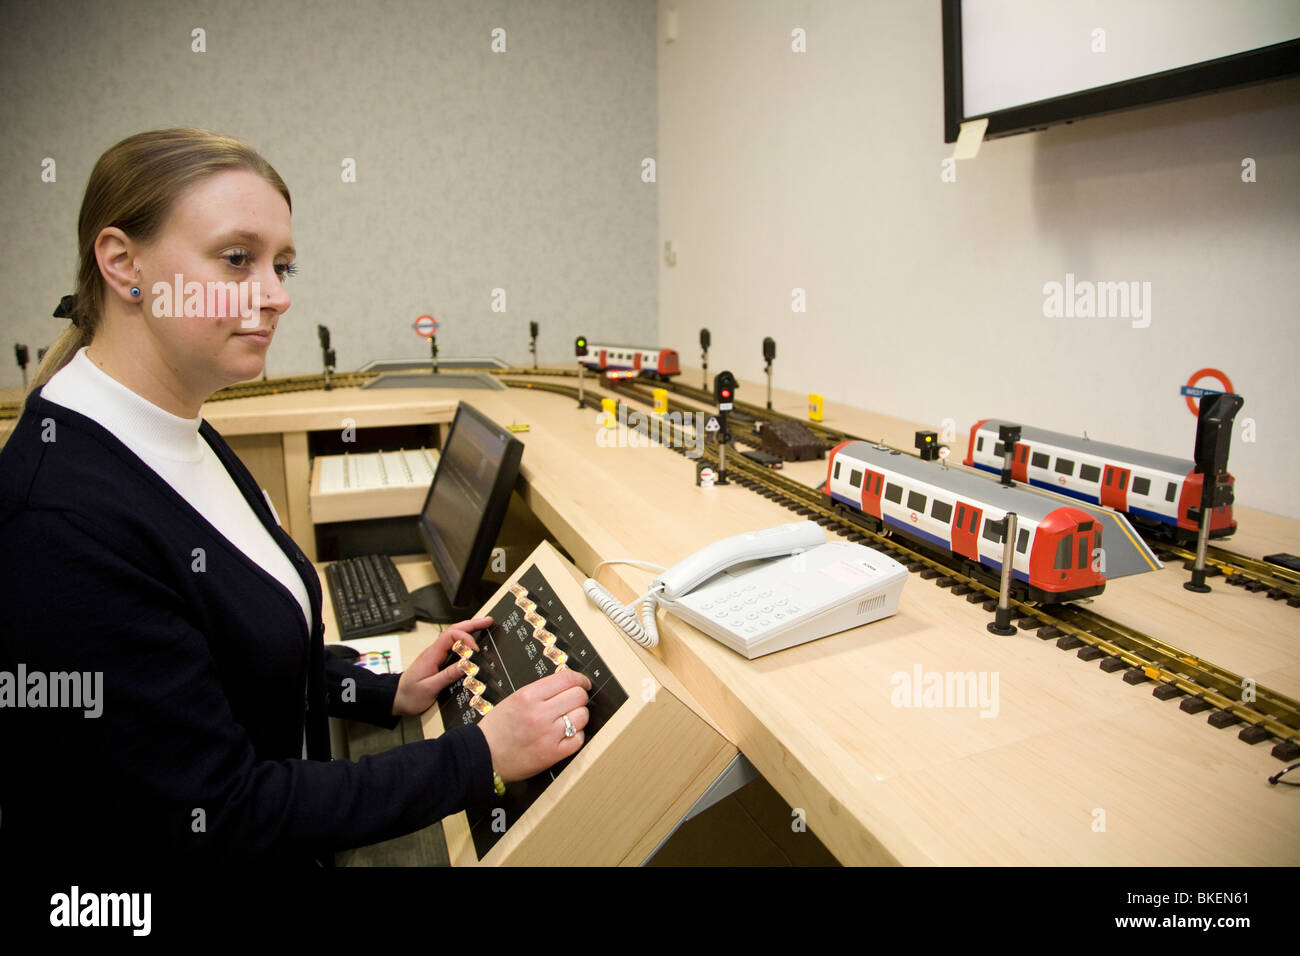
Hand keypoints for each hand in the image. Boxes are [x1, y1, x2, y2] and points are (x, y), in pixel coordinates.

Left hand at [391, 617, 491, 715]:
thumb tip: (466, 665)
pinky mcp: (437, 661)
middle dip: (472, 624)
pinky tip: (472, 643)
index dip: (466, 639)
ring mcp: (436, 655)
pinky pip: (452, 646)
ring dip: (469, 630)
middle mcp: (434, 651)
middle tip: (488, 621)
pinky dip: (464, 641)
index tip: (475, 651)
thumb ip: (447, 676)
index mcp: (431, 655)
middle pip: (454, 630)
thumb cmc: (409, 695)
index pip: (451, 636)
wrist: (396, 699)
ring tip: (484, 627)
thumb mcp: (429, 688)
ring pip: (454, 636)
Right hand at [477, 669, 592, 781]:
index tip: (582, 683)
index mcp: (528, 696)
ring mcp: (548, 734)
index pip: (567, 679)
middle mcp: (540, 713)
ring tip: (567, 720)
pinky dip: (576, 736)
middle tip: (573, 702)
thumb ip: (540, 691)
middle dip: (579, 697)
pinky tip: (566, 735)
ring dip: (578, 716)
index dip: (580, 679)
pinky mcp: (552, 754)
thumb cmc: (497, 728)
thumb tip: (567, 684)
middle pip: (578, 696)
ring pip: (582, 716)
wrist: (483, 755)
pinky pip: (579, 739)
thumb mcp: (514, 699)